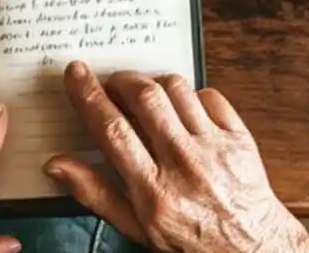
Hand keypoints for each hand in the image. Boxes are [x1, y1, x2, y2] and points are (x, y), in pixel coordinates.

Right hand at [45, 64, 308, 252]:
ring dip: (153, 84)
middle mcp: (184, 164)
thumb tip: (57, 165)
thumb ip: (94, 192)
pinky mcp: (238, 138)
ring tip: (145, 95)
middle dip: (121, 80)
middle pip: (144, 98)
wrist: (251, 248)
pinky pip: (210, 95)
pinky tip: (183, 109)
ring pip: (176, 89)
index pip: (112, 130)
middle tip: (112, 84)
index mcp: (153, 189)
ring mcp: (214, 148)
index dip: (88, 96)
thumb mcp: (135, 227)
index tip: (76, 73)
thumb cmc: (191, 239)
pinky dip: (191, 94)